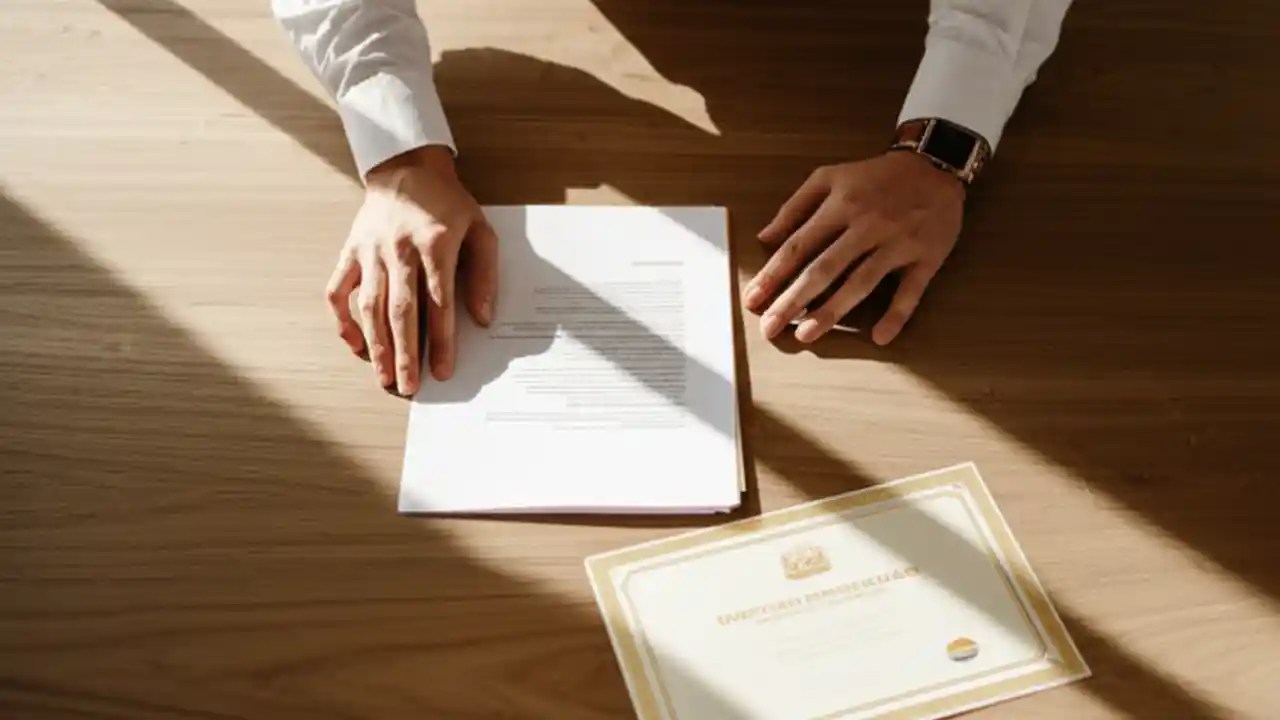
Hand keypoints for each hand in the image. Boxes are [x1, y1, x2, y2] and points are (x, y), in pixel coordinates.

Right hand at [326, 146, 496, 394]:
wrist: (406, 167)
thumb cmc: (447, 204)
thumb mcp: (480, 229)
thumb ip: (485, 273)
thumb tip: (482, 318)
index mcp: (435, 243)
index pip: (439, 301)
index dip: (441, 340)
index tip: (443, 370)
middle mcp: (399, 250)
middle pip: (401, 310)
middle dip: (404, 353)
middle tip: (408, 387)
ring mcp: (370, 251)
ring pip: (369, 306)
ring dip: (376, 345)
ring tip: (383, 378)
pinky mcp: (350, 251)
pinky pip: (338, 290)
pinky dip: (342, 319)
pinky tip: (354, 344)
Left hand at [743, 151, 963, 344]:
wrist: (935, 164)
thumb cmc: (875, 176)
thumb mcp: (830, 178)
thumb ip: (794, 207)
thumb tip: (764, 238)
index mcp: (840, 204)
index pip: (799, 245)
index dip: (773, 274)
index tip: (752, 299)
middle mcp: (867, 225)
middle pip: (824, 268)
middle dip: (793, 300)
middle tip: (770, 327)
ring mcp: (898, 243)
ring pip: (861, 282)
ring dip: (833, 311)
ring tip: (807, 335)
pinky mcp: (927, 257)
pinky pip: (911, 291)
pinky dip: (897, 315)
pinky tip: (880, 337)